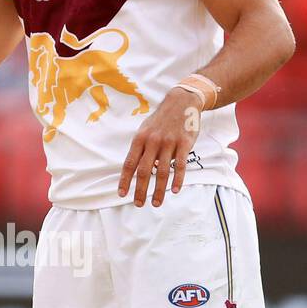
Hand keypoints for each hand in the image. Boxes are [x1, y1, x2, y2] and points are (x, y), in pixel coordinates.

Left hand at [117, 89, 201, 206]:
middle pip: (144, 171)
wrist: (181, 103)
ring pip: (162, 171)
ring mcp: (169, 143)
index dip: (125, 180)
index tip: (122, 194)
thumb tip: (138, 170)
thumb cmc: (160, 120)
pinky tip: (175, 190)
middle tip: (138, 204)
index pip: (129, 164)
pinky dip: (178, 179)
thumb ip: (141, 149)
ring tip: (156, 203)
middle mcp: (153, 142)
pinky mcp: (184, 143)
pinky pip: (181, 165)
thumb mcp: (145, 130)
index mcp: (140, 139)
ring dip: (159, 190)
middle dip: (140, 190)